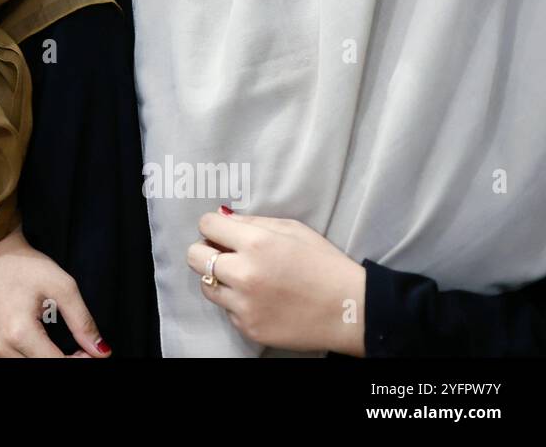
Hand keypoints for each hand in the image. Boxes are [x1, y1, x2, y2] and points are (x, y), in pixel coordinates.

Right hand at [0, 224, 110, 357]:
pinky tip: (42, 349)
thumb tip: (102, 352)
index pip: (57, 364)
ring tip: (60, 347)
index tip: (90, 349)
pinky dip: (31, 361)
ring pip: (28, 371)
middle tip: (79, 348)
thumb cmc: (26, 267)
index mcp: (19, 332)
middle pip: (43, 370)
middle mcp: (0, 347)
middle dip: (66, 362)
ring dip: (49, 362)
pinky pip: (12, 367)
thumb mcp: (62, 287)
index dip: (80, 361)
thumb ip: (83, 322)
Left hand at [188, 208, 366, 355]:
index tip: (222, 232)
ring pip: (206, 285)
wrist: (351, 311)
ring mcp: (244, 304)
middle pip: (194, 256)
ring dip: (218, 278)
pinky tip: (261, 299)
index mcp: (256, 243)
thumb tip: (223, 218)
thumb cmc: (326, 265)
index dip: (213, 227)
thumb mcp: (293, 230)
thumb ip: (253, 222)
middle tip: (224, 254)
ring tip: (243, 278)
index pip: (206, 225)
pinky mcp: (248, 327)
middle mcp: (244, 274)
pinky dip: (237, 303)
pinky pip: (227, 310)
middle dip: (206, 250)